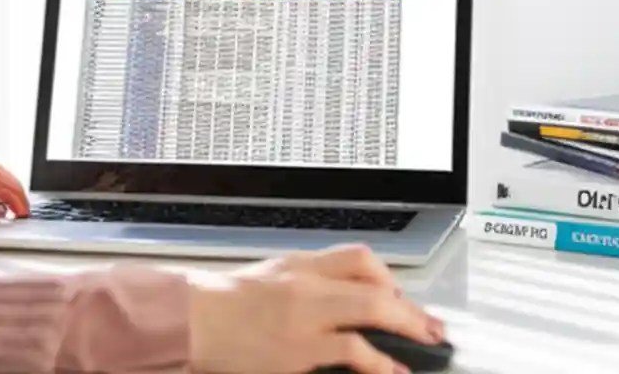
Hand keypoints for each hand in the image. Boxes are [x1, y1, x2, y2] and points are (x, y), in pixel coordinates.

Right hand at [188, 244, 444, 373]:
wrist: (187, 320)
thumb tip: (334, 298)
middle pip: (374, 282)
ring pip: (371, 309)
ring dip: (408, 326)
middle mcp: (307, 284)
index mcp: (299, 265)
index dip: (387, 277)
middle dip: (409, 305)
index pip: (357, 257)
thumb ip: (300, 285)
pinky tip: (393, 373)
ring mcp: (306, 316)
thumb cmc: (217, 305)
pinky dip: (380, 364)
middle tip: (431, 325)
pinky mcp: (300, 350)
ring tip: (426, 341)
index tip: (400, 296)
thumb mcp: (265, 279)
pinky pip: (353, 353)